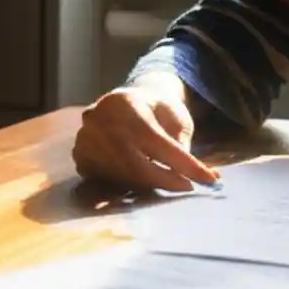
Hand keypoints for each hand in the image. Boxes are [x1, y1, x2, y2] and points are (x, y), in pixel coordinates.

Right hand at [72, 84, 219, 191]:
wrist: (125, 101)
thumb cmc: (157, 108)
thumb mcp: (176, 117)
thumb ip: (181, 143)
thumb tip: (198, 175)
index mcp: (125, 103)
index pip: (158, 142)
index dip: (184, 164)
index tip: (208, 179)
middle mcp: (99, 121)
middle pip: (137, 165)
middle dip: (167, 180)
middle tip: (189, 187)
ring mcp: (84, 140)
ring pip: (124, 176)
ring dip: (151, 184)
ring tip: (171, 180)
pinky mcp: (80, 158)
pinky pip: (110, 180)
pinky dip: (132, 183)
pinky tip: (146, 177)